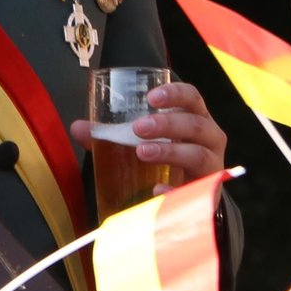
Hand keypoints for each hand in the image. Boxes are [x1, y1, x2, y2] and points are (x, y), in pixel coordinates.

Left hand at [71, 77, 228, 192]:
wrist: (194, 196)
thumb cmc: (169, 157)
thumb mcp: (147, 141)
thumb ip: (114, 134)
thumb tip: (78, 127)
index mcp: (195, 119)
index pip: (193, 97)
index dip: (175, 93)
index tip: (151, 97)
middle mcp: (209, 139)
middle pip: (195, 125)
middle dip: (167, 123)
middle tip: (138, 128)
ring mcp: (212, 166)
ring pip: (197, 154)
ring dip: (169, 151)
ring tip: (142, 152)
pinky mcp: (207, 193)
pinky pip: (195, 191)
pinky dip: (174, 190)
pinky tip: (156, 190)